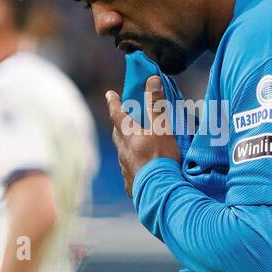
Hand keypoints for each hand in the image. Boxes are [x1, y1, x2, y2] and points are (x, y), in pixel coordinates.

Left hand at [105, 75, 181, 197]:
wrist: (159, 191)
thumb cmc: (161, 157)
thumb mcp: (161, 128)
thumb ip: (156, 104)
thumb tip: (152, 79)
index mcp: (129, 135)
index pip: (117, 114)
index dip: (114, 103)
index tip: (110, 94)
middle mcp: (123, 151)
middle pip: (118, 135)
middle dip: (119, 126)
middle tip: (123, 121)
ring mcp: (125, 169)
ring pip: (123, 154)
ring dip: (127, 148)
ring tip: (136, 147)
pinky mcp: (131, 185)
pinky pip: (129, 173)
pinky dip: (134, 168)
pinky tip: (141, 172)